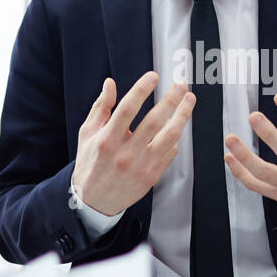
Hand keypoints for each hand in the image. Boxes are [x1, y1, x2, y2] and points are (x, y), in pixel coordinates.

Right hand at [72, 71, 195, 215]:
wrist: (94, 200)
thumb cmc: (91, 162)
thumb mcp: (87, 133)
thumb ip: (101, 107)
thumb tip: (110, 83)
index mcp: (107, 140)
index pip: (127, 109)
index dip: (142, 90)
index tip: (153, 76)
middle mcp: (125, 153)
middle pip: (154, 121)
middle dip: (171, 100)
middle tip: (181, 86)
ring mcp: (141, 166)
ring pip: (169, 137)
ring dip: (182, 116)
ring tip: (189, 101)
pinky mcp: (152, 175)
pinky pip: (170, 152)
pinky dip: (175, 137)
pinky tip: (177, 125)